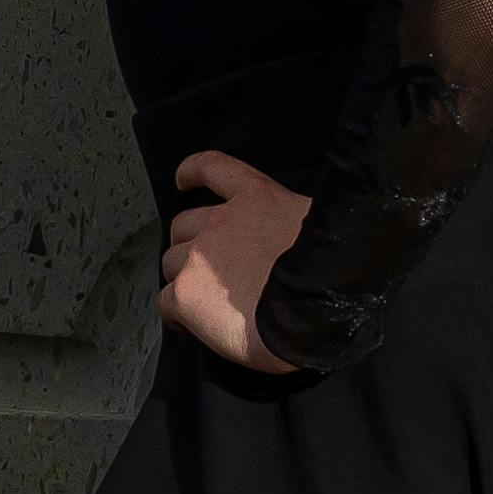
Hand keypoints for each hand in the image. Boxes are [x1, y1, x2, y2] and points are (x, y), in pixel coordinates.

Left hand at [156, 150, 312, 373]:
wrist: (313, 310)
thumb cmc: (327, 275)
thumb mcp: (316, 228)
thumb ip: (287, 226)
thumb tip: (282, 244)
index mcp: (257, 198)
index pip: (214, 168)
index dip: (192, 171)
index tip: (183, 179)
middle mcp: (221, 221)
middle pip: (183, 226)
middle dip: (190, 244)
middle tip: (209, 269)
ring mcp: (199, 257)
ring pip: (171, 263)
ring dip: (185, 280)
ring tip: (206, 304)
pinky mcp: (186, 294)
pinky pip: (165, 303)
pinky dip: (177, 315)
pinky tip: (192, 325)